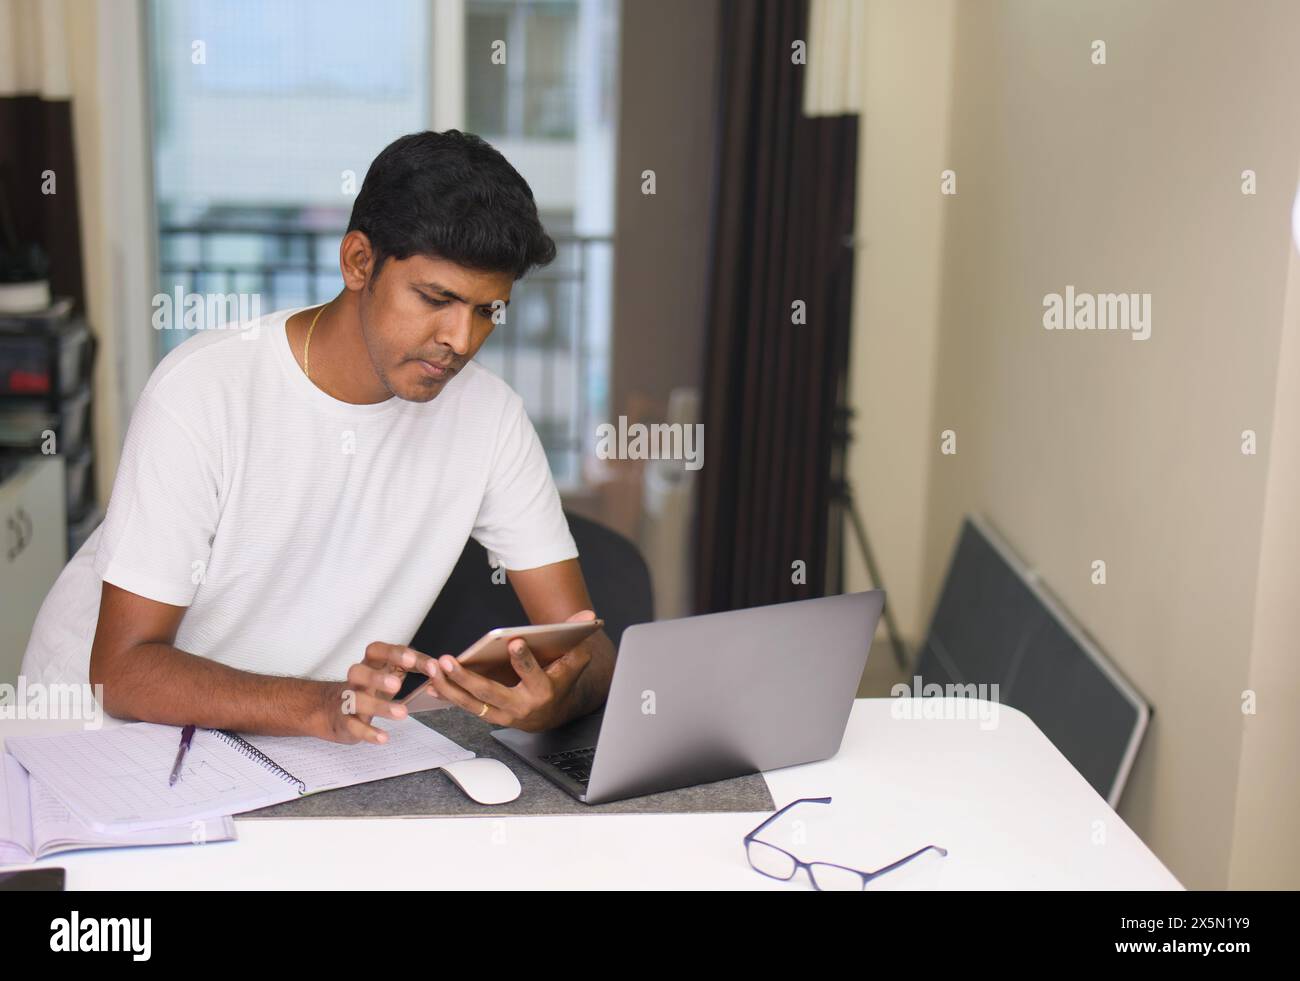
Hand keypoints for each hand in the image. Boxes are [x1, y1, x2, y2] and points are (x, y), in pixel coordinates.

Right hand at [314, 642, 433, 743]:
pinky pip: (353, 726)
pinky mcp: (345, 722)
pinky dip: (368, 732)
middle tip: (397, 685)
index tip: (414, 661)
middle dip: (377, 677)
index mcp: (370, 664)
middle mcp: (356, 680)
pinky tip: (384, 737)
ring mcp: (348, 701)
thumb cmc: (369, 688)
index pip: (377, 651)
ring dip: (379, 706)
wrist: (330, 708)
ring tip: (402, 713)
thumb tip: (438, 664)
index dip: (394, 654)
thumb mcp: (389, 672)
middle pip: (358, 671)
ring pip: (356, 700)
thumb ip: (412, 665)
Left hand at [420, 610, 597, 732]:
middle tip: (448, 660)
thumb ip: (577, 635)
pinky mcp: (490, 716)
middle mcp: (521, 706)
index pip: (533, 674)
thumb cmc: (560, 680)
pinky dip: (448, 695)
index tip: (514, 642)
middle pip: (491, 692)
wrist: (555, 712)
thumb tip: (588, 616)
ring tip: (435, 666)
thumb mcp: (573, 659)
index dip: (524, 660)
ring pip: (472, 703)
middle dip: (467, 677)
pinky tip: (433, 683)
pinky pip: (466, 707)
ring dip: (450, 686)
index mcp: (543, 690)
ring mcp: (503, 714)